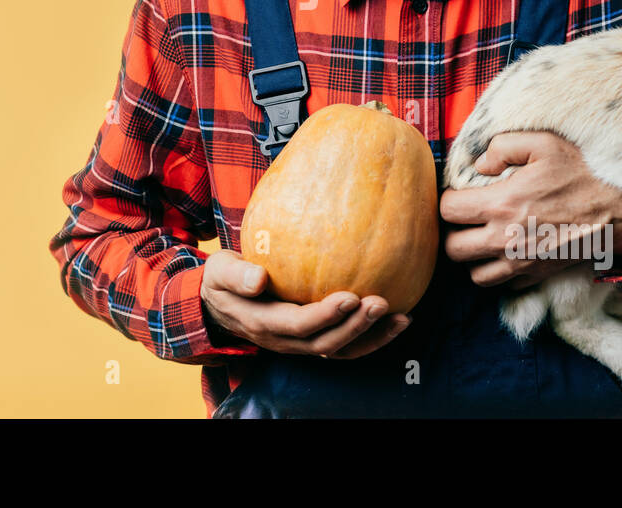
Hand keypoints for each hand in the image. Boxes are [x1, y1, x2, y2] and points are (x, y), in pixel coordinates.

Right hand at [200, 249, 411, 358]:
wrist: (220, 303)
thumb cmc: (223, 280)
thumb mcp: (220, 271)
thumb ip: (237, 275)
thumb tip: (259, 278)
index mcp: (263, 323)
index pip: (298, 324)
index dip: (326, 314)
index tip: (350, 296)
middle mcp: (284, 341)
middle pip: (325, 342)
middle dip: (355, 326)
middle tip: (380, 303)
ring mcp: (300, 345)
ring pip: (340, 350)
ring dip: (371, 337)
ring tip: (401, 318)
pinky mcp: (312, 340)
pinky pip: (345, 346)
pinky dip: (372, 338)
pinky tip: (397, 319)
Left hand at [439, 131, 621, 288]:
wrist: (621, 211)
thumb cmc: (582, 173)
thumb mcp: (543, 144)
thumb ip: (502, 146)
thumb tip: (479, 164)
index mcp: (501, 204)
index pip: (447, 211)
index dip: (447, 200)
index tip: (459, 194)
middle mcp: (505, 239)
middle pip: (452, 249)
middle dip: (452, 233)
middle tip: (466, 220)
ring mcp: (521, 263)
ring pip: (474, 275)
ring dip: (473, 258)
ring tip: (482, 239)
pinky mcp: (537, 275)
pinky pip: (502, 285)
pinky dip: (497, 273)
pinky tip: (505, 253)